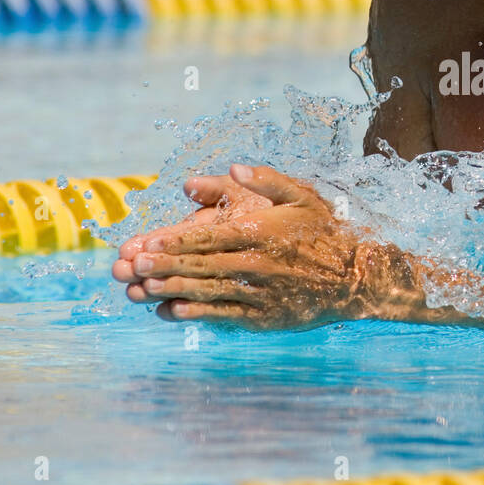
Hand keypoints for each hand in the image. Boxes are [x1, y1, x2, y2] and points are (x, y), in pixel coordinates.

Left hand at [112, 164, 364, 329]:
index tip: (145, 242)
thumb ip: (266, 180)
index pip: (208, 235)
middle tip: (129, 267)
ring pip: (207, 290)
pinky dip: (197, 313)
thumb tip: (234, 168)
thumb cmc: (323, 232)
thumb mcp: (301, 196)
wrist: (354, 277)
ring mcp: (258, 292)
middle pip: (200, 264)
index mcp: (260, 232)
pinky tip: (172, 311)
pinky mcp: (263, 316)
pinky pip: (224, 314)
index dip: (173, 240)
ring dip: (171, 289)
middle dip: (162, 265)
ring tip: (139, 289)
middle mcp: (255, 263)